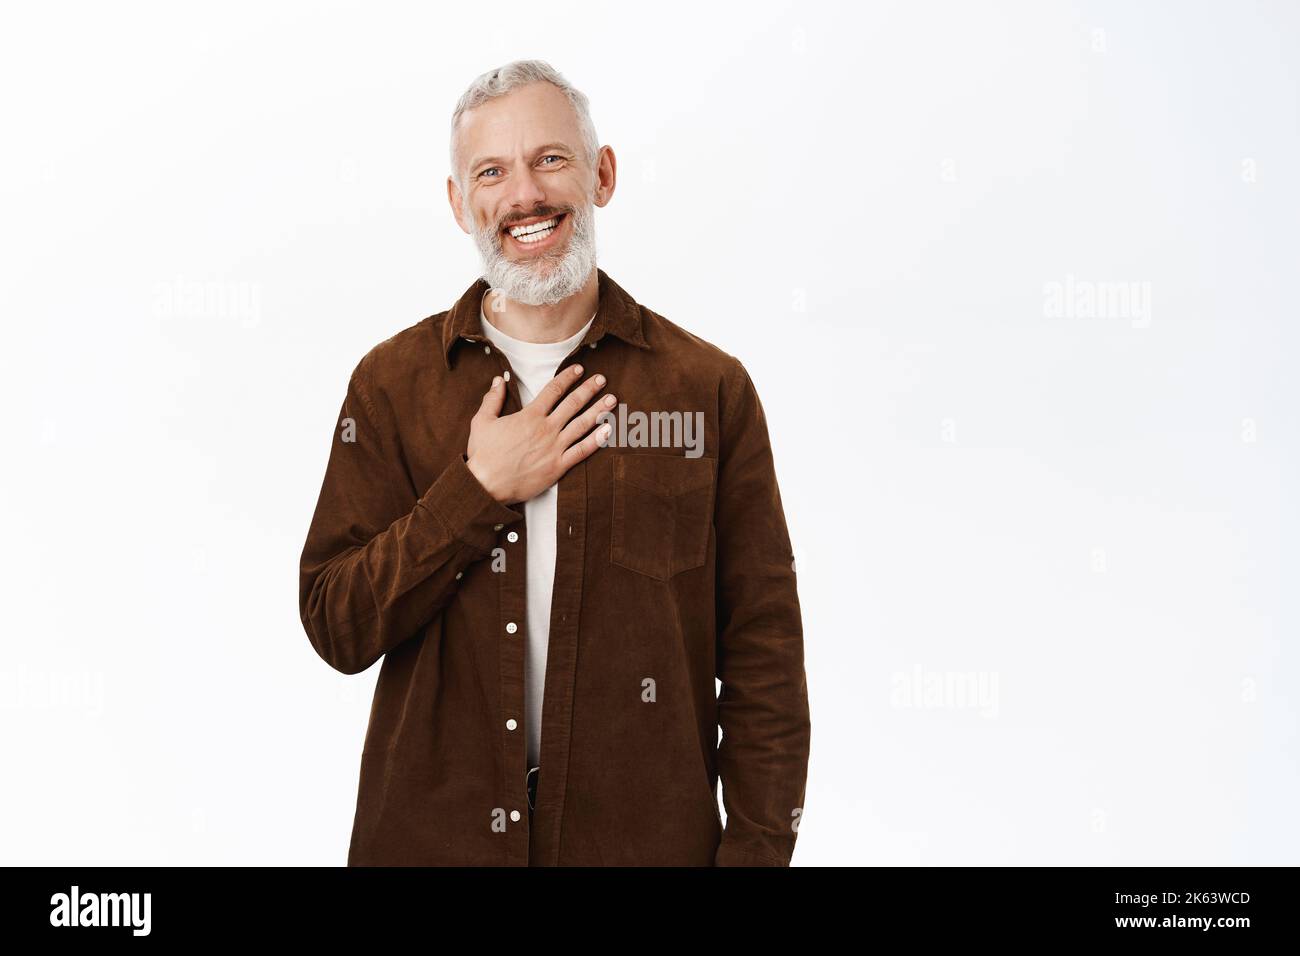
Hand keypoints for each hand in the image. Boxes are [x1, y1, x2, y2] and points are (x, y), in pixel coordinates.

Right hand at [466, 363, 615, 504]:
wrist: (487, 484)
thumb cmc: (483, 455)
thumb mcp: (482, 422)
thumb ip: (492, 400)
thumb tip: (498, 380)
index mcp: (529, 416)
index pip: (554, 390)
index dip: (568, 377)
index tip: (579, 369)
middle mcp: (546, 428)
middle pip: (573, 403)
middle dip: (589, 389)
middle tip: (602, 379)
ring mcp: (554, 448)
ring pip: (582, 425)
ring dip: (599, 410)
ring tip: (612, 400)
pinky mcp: (558, 466)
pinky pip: (582, 451)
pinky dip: (597, 440)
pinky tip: (608, 430)